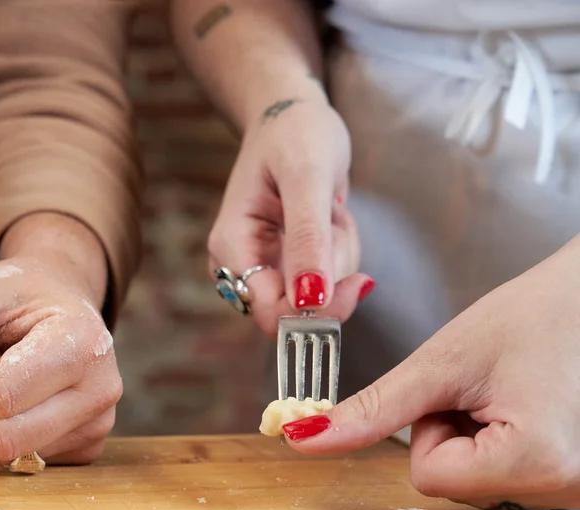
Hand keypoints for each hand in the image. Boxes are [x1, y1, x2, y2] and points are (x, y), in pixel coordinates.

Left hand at [0, 213, 119, 464]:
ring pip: (11, 455)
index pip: (1, 395)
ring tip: (3, 379)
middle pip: (5, 437)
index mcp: (83, 344)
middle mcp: (101, 390)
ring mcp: (99, 424)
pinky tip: (21, 401)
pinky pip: (24, 463)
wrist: (58, 301)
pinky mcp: (88, 447)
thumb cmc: (18, 296)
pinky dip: (7, 434)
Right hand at [209, 82, 371, 335]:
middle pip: (299, 309)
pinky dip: (340, 249)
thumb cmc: (294, 135)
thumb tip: (309, 302)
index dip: (316, 310)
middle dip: (332, 267)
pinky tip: (329, 216)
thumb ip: (307, 239)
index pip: (271, 314)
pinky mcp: (285, 265)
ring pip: (320, 294)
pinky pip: (327, 278)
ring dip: (340, 251)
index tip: (359, 280)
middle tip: (334, 217)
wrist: (292, 115)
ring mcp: (263, 267)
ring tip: (330, 207)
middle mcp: (240, 266)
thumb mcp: (307, 178)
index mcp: (231, 248)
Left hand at [280, 236, 579, 509]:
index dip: (433, 430)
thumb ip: (371, 410)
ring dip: (484, 443)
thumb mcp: (441, 362)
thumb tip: (300, 438)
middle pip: (456, 487)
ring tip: (520, 396)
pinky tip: (535, 411)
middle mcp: (569, 490)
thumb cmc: (533, 315)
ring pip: (482, 487)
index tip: (466, 392)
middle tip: (498, 390)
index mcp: (536, 462)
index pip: (429, 478)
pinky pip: (516, 484)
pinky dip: (510, 451)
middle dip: (460, 437)